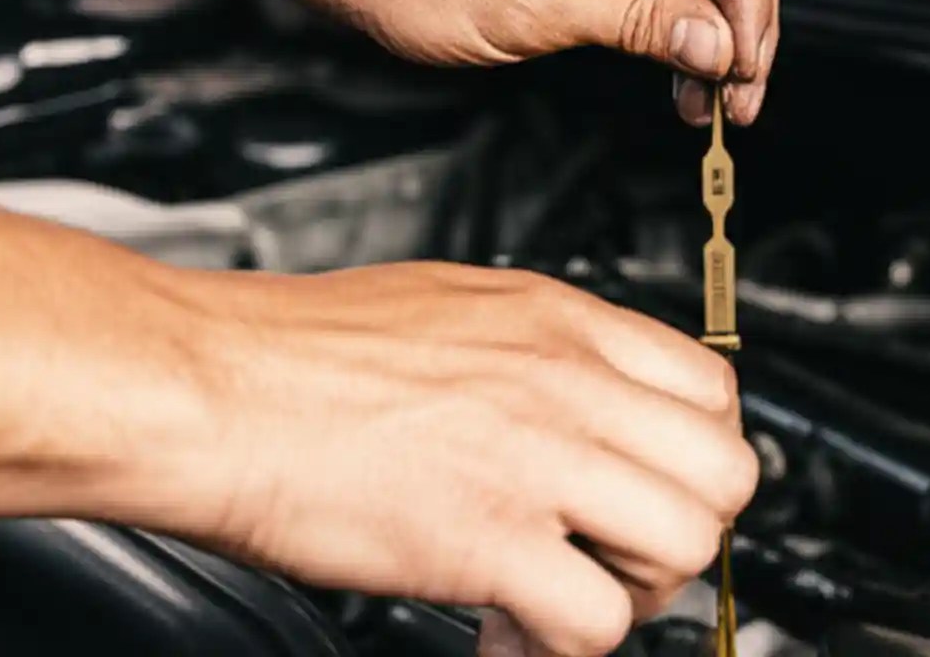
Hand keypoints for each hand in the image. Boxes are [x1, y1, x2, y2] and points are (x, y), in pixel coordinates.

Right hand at [167, 262, 757, 656]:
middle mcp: (565, 383)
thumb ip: (532, 351)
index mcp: (557, 322)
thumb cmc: (293, 350)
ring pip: (686, 544)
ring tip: (562, 591)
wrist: (206, 387)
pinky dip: (562, 646)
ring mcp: (536, 458)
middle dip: (684, 526)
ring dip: (633, 589)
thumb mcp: (446, 307)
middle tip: (618, 549)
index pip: (711, 388)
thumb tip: (574, 395)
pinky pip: (596, 621)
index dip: (693, 453)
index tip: (653, 485)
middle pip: (724, 471)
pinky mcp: (490, 537)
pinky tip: (504, 631)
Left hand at [171, 0, 778, 125]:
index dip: (750, 11)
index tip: (745, 74)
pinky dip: (663, 4)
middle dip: (735, 18)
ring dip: (703, 17)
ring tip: (698, 91)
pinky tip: (668, 55)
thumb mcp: (541, 2)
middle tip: (733, 94)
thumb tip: (715, 44)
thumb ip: (642, 17)